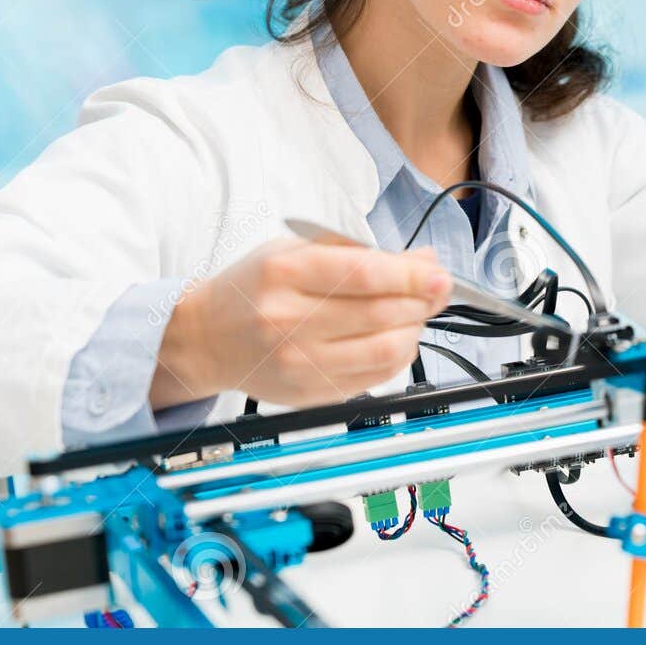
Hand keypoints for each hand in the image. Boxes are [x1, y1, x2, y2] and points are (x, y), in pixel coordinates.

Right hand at [152, 237, 451, 408]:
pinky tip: (396, 339)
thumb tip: (423, 260)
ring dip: (414, 331)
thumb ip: (361, 254)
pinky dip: (397, 357)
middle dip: (422, 301)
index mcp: (285, 273)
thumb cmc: (253, 287)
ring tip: (416, 315)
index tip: (438, 273)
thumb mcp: (297, 250)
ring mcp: (298, 362)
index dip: (412, 276)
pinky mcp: (308, 393)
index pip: (365, 275)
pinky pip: (373, 378)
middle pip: (380, 314)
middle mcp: (288, 320)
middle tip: (437, 290)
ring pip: (383, 351)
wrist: (207, 338)